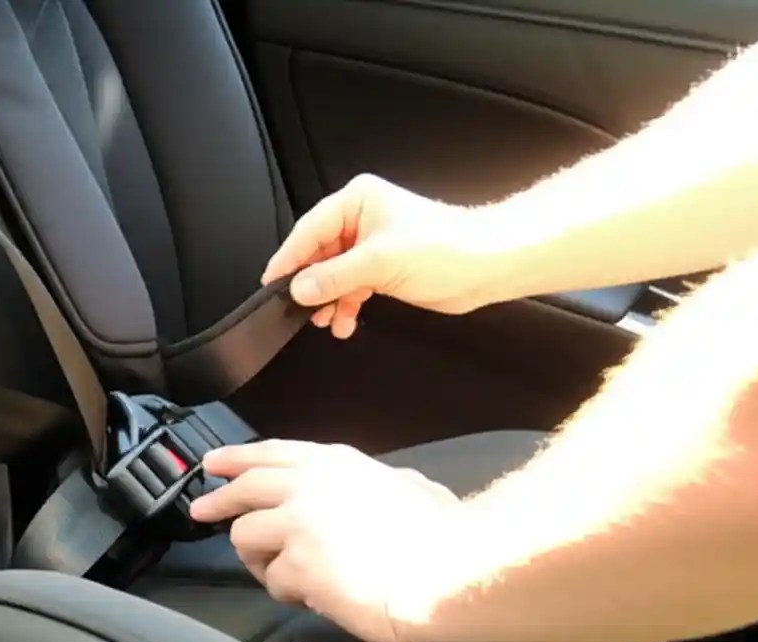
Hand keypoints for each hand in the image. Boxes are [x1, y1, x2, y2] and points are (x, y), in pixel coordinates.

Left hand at [190, 439, 467, 641]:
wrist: (447, 573)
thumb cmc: (442, 535)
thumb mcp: (411, 486)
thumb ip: (381, 482)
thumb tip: (386, 485)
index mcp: (335, 464)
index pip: (270, 453)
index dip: (237, 457)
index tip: (213, 462)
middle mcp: (309, 486)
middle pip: (243, 489)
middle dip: (217, 500)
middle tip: (200, 510)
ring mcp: (299, 524)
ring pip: (245, 538)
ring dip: (258, 559)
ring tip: (284, 574)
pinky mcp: (297, 565)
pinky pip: (273, 582)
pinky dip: (289, 592)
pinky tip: (312, 596)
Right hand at [265, 174, 495, 337]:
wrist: (485, 266)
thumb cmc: (445, 248)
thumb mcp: (379, 262)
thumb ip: (334, 276)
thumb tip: (299, 288)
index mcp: (357, 202)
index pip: (309, 230)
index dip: (289, 259)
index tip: (272, 283)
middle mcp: (362, 220)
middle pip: (319, 254)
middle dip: (312, 284)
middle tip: (299, 308)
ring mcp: (373, 245)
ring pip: (335, 274)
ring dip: (329, 299)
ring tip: (325, 320)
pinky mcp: (384, 268)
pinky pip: (352, 286)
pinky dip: (346, 305)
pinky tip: (344, 322)